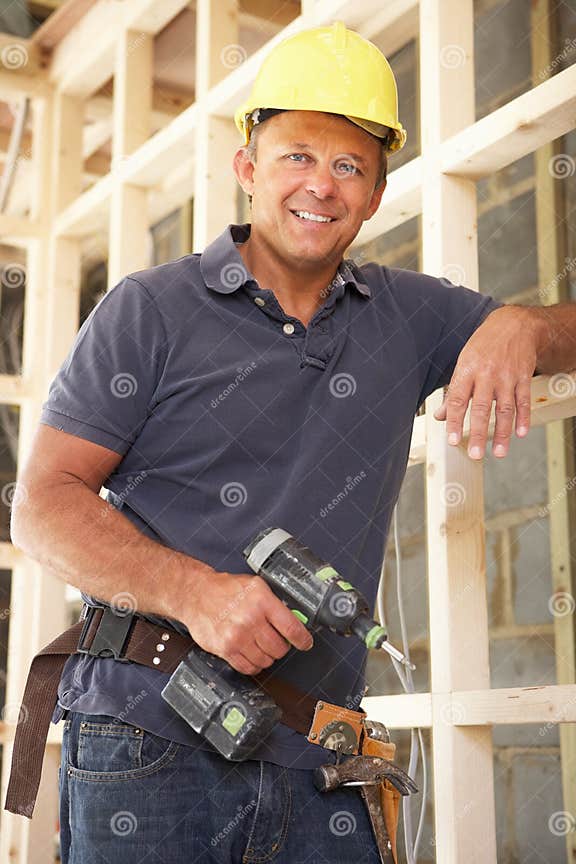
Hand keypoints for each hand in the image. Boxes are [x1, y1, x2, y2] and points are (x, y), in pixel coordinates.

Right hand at [181, 569, 313, 674]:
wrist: (196, 594)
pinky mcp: (225, 649)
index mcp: (262, 601)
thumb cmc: (226, 589)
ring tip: (260, 646)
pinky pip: (248, 667)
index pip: (291, 628)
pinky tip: (251, 655)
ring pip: (265, 660)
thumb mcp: (255, 586)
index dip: (302, 639)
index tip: (306, 643)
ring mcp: (237, 636)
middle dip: (281, 647)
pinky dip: (253, 665)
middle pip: (279, 648)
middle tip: (276, 642)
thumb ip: (274, 603)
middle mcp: (251, 619)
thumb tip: (295, 620)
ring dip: (266, 657)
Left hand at [434, 306, 536, 458]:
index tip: (453, 439)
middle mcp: (486, 374)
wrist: (514, 325)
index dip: (454, 421)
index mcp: (467, 370)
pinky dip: (523, 418)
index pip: (458, 400)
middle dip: (477, 433)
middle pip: (481, 408)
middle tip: (475, 453)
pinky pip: (523, 401)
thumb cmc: (485, 345)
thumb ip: (454, 391)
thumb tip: (440, 415)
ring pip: (504, 409)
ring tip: (498, 452)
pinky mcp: (523, 377)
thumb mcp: (463, 362)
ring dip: (502, 433)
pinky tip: (520, 433)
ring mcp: (507, 376)